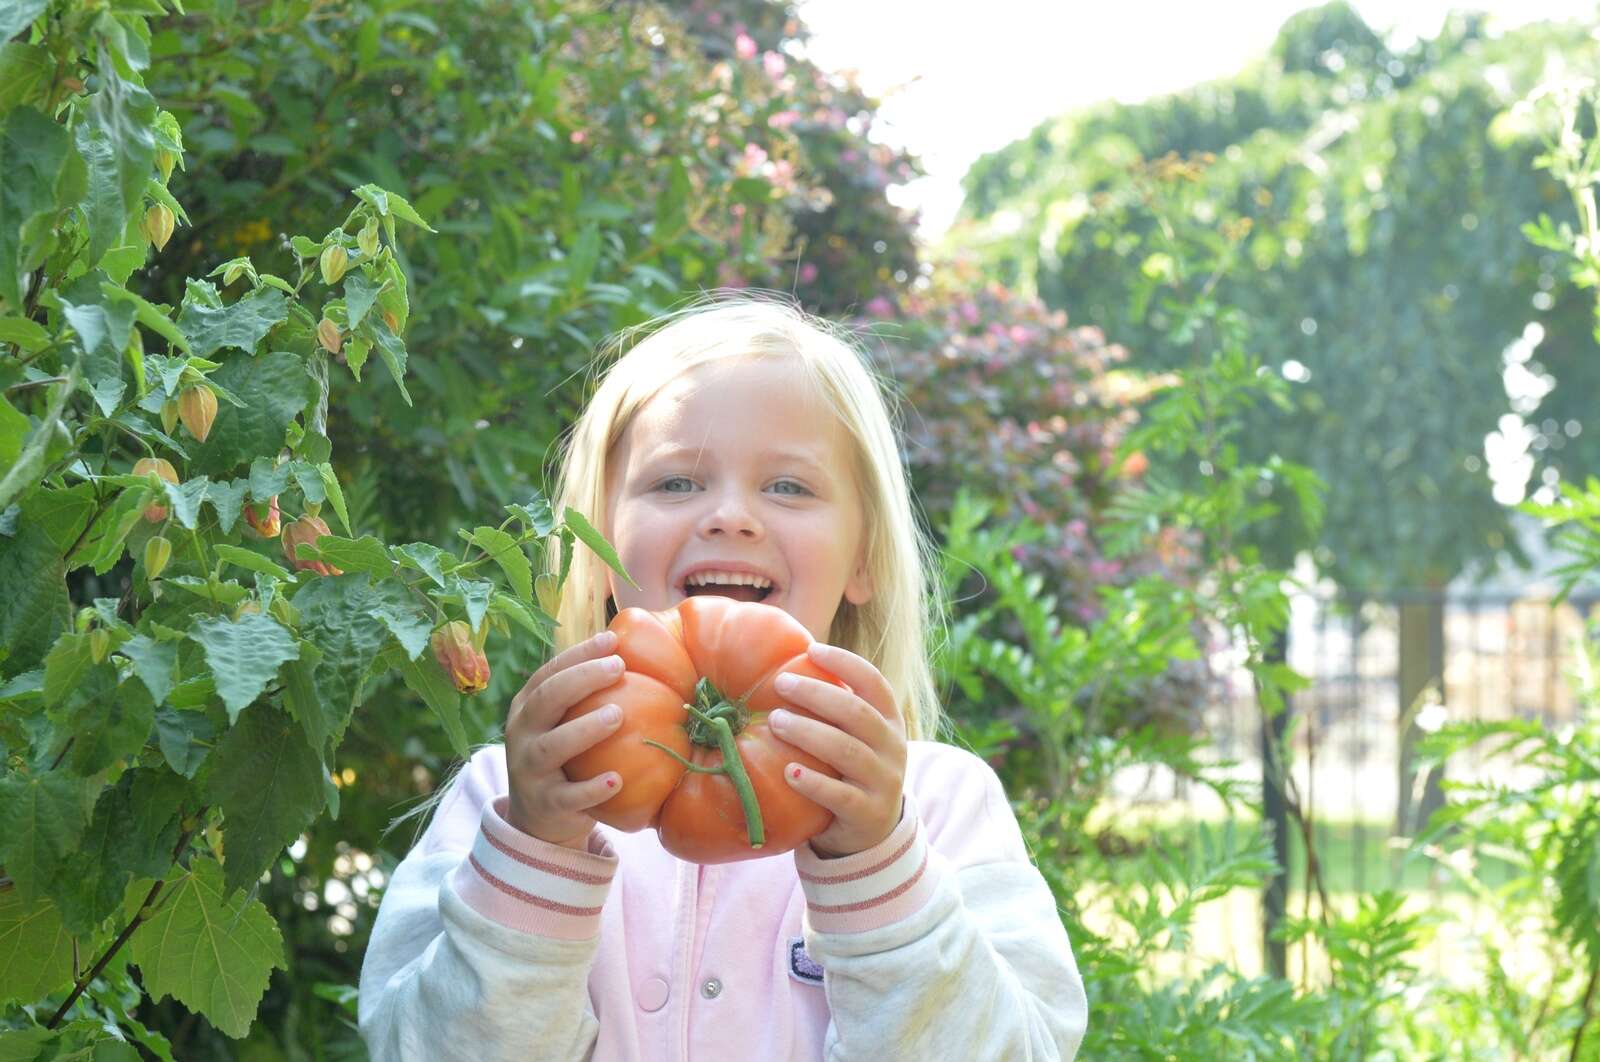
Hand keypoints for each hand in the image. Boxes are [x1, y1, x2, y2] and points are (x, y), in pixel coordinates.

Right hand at [503, 631, 626, 848]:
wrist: (536, 821)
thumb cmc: (562, 759)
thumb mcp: (560, 725)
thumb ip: (583, 698)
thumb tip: (629, 657)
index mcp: (526, 708)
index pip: (548, 673)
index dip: (578, 654)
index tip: (611, 639)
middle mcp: (521, 734)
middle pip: (546, 700)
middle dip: (581, 679)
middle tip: (618, 667)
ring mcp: (529, 770)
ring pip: (551, 746)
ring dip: (584, 729)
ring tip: (618, 715)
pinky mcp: (545, 804)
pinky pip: (568, 797)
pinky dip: (592, 789)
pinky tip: (617, 780)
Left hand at [767, 642, 907, 858]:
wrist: (873, 834)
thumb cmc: (849, 772)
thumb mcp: (854, 738)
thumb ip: (833, 710)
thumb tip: (784, 668)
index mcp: (890, 722)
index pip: (874, 683)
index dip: (845, 663)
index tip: (812, 650)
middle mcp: (893, 748)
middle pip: (856, 713)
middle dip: (816, 694)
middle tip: (780, 683)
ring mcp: (884, 782)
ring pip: (846, 751)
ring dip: (808, 732)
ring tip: (775, 721)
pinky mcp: (868, 814)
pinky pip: (839, 796)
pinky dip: (813, 782)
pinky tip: (788, 771)